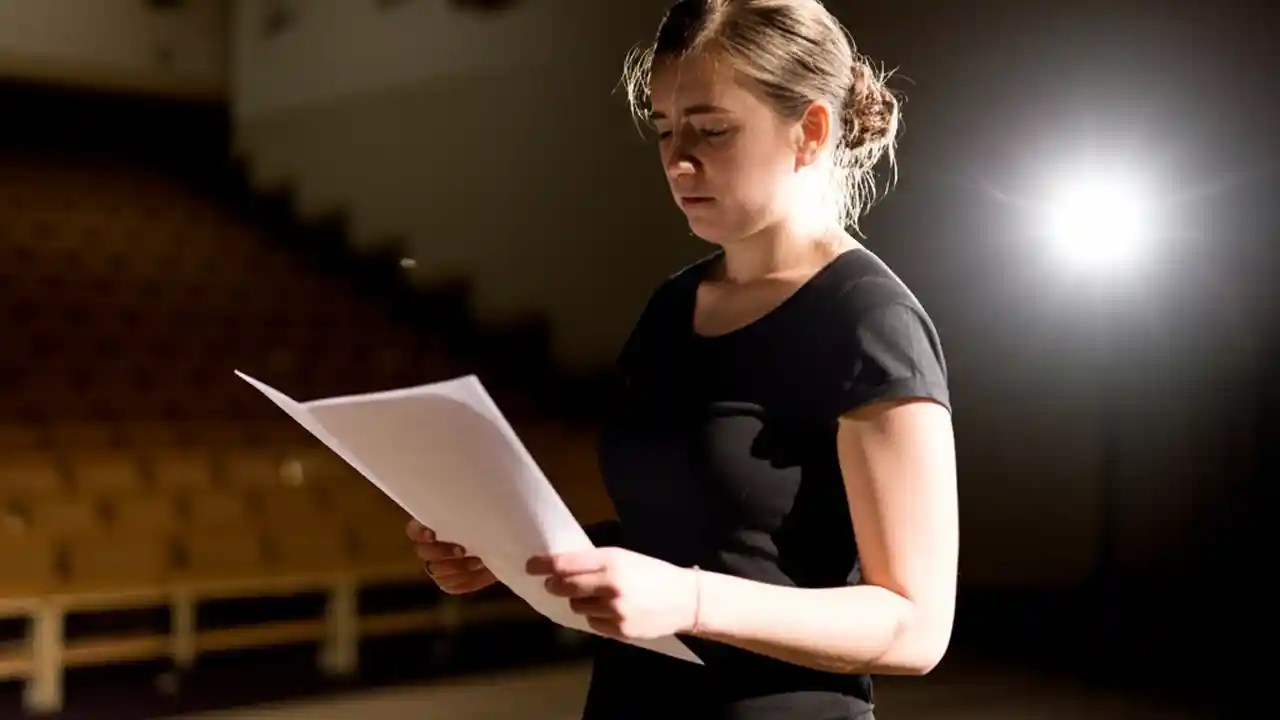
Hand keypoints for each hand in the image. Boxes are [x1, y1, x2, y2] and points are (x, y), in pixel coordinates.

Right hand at [406, 518, 497, 594]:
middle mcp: (430, 546)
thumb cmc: (493, 518)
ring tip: (478, 561)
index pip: (414, 531)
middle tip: (462, 550)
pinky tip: (479, 570)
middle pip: (423, 553)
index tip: (432, 534)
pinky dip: (464, 580)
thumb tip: (471, 509)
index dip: (420, 534)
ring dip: (456, 568)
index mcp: (432, 523)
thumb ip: (471, 512)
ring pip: (435, 571)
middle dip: (441, 553)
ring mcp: (438, 566)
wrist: (506, 540)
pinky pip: (449, 585)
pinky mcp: (450, 581)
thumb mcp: (483, 512)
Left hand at [526, 547, 698, 639]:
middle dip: (554, 586)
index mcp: (611, 561)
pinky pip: (592, 623)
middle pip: (564, 588)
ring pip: (577, 607)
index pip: (565, 564)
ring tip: (599, 596)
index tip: (530, 566)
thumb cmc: (652, 573)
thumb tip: (559, 566)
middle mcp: (610, 586)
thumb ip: (594, 562)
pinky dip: (596, 617)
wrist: (684, 599)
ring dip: (580, 601)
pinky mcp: (619, 630)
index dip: (543, 566)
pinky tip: (612, 611)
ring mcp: (614, 611)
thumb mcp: (624, 557)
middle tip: (552, 584)